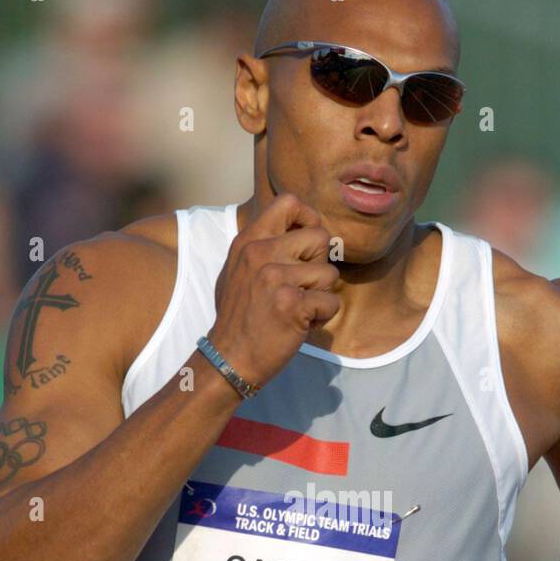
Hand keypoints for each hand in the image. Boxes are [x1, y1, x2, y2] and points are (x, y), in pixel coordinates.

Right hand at [210, 192, 340, 390]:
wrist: (228, 358)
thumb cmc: (240, 317)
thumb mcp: (239, 270)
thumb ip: (264, 247)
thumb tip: (302, 228)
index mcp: (249, 241)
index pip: (289, 202)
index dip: (310, 219)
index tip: (308, 243)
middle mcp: (261, 253)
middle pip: (320, 237)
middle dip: (320, 264)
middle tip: (303, 286)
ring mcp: (276, 278)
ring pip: (329, 273)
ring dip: (321, 295)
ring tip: (299, 309)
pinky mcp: (292, 304)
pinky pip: (331, 302)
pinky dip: (322, 317)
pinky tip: (301, 324)